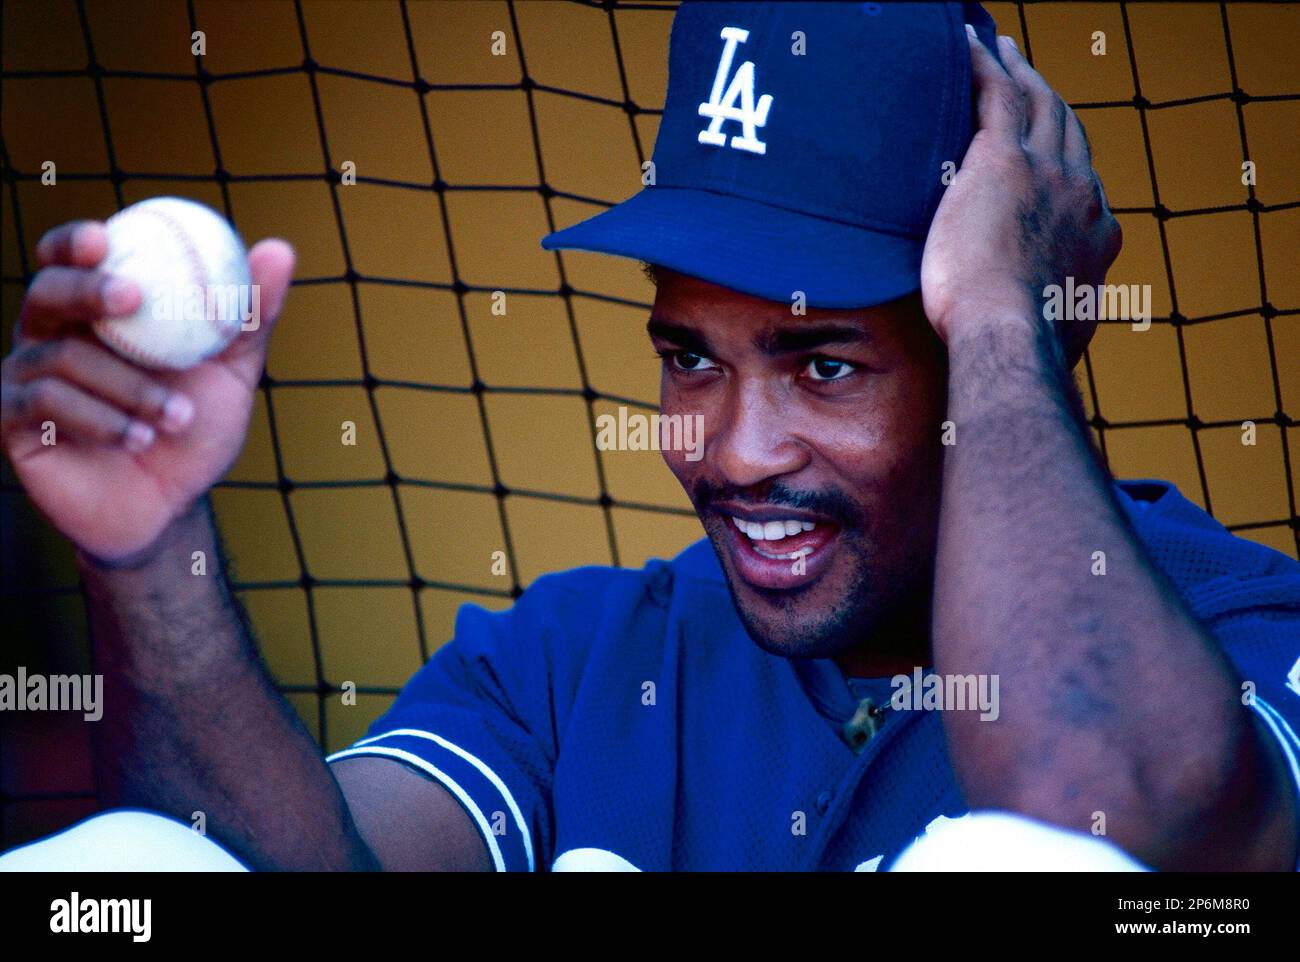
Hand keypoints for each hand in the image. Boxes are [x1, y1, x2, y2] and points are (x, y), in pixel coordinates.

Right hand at [1, 219, 294, 563]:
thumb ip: (250, 314)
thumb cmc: (192, 427)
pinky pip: (45, 404)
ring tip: (177, 417)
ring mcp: (25, 379)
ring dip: (128, 386)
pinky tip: (138, 438)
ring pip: (60, 356)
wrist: (169, 503)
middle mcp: (50, 337)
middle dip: (85, 289)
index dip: (74, 242)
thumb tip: (279, 250)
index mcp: (94, 314)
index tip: (103, 237)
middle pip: (47, 291)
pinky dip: (100, 419)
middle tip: (130, 297)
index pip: (71, 260)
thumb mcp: (232, 372)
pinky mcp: (12, 423)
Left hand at [920, 30, 1121, 368]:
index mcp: (1096, 233)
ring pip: (1035, 100)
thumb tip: (1046, 338)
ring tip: (999, 46)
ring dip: (1018, 68)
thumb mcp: (1057, 334)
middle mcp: (1081, 192)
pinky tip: (968, 44)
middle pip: (1066, 128)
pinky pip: (994, 94)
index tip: (1050, 152)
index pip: (1083, 183)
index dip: (1067, 160)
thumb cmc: (1020, 350)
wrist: (1010, 337)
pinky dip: (983, 65)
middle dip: (1048, 96)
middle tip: (1028, 73)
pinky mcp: (1000, 159)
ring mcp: (1045, 171)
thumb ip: (1055, 319)